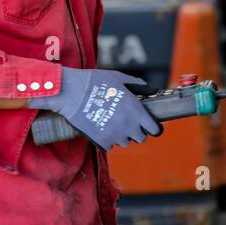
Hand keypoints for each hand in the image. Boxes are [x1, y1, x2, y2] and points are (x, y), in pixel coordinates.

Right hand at [27, 68, 163, 150]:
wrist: (71, 91)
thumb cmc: (95, 82)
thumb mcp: (120, 78)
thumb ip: (137, 85)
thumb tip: (151, 89)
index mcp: (136, 110)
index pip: (154, 129)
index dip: (153, 127)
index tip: (149, 125)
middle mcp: (128, 125)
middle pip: (140, 138)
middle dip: (136, 131)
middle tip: (126, 121)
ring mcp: (115, 135)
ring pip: (125, 142)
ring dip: (121, 135)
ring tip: (111, 123)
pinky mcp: (101, 141)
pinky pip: (110, 146)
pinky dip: (107, 140)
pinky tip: (101, 128)